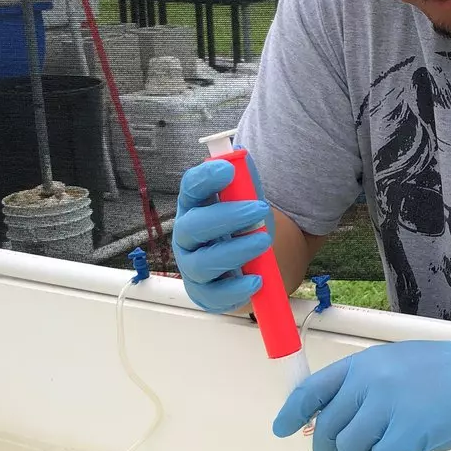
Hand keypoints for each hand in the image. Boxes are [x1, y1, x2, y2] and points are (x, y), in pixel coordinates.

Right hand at [172, 157, 272, 313]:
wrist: (246, 264)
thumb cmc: (240, 227)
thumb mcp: (246, 201)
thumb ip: (245, 182)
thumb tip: (242, 155)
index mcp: (194, 206)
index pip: (190, 188)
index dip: (206, 178)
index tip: (228, 169)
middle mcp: (186, 236)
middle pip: (192, 226)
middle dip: (227, 217)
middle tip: (259, 209)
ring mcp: (192, 266)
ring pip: (203, 263)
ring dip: (235, 251)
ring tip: (264, 242)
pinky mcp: (205, 293)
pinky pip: (215, 295)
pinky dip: (236, 288)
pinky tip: (257, 280)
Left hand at [273, 329, 450, 450]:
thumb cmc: (441, 371)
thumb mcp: (392, 365)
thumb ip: (361, 387)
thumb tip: (328, 421)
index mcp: (361, 365)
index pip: (313, 390)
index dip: (292, 413)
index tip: (281, 431)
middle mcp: (368, 385)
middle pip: (328, 429)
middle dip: (331, 450)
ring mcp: (387, 409)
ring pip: (351, 450)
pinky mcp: (407, 435)